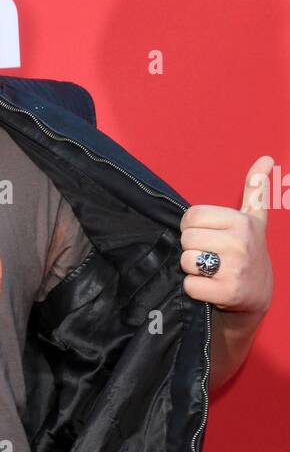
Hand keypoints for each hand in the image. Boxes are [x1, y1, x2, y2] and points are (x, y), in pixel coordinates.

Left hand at [180, 156, 273, 320]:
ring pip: (186, 261)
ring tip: (209, 270)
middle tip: (209, 254)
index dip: (192, 227)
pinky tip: (209, 286)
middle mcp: (240, 243)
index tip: (206, 235)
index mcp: (242, 222)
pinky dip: (194, 288)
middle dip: (192, 248)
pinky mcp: (226, 292)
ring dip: (192, 269)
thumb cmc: (249, 251)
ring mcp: (234, 268)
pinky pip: (190, 285)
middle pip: (187, 238)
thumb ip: (255, 189)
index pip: (192, 216)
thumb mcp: (255, 219)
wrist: (258, 293)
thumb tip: (266, 158)